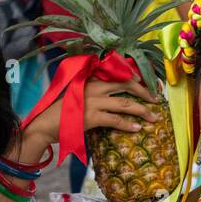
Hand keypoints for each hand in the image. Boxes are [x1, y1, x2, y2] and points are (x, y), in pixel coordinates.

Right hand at [24, 77, 160, 151]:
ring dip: (143, 111)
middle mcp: (94, 87)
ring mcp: (93, 101)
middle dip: (146, 92)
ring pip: (126, 103)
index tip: (151, 84)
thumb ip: (97, 91)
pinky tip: (138, 128)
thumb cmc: (63, 111)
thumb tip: (118, 95)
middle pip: (127, 84)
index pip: (119, 73)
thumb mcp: (80, 94)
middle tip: (157, 100)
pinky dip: (129, 124)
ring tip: (154, 117)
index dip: (138, 78)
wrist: (44, 125)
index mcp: (91, 79)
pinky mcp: (92, 116)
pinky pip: (116, 120)